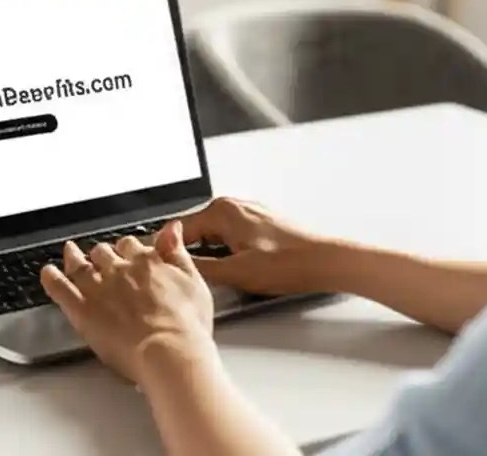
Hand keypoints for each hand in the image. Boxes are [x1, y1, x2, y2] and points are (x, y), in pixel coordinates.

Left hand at [40, 221, 214, 382]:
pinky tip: (47, 273)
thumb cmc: (186, 325)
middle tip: (100, 257)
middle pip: (105, 254)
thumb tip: (172, 228)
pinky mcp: (83, 310)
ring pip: (81, 266)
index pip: (132, 246)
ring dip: (74, 258)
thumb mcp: (194, 280)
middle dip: (102, 254)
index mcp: (148, 262)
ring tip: (70, 254)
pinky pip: (60, 288)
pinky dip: (51, 278)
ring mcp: (99, 289)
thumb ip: (178, 252)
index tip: (127, 252)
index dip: (128, 248)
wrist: (169, 350)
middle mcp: (121, 271)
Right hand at [179, 197, 339, 295]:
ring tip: (215, 276)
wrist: (325, 261)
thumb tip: (174, 267)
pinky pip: (229, 237)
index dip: (166, 253)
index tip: (161, 271)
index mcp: (222, 211)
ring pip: (212, 236)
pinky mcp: (258, 224)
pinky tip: (236, 269)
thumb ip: (199, 268)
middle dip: (189, 254)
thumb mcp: (236, 272)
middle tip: (187, 279)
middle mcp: (232, 206)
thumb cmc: (289, 263)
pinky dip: (226, 252)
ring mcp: (247, 213)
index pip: (177, 230)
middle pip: (194, 232)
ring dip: (210, 255)